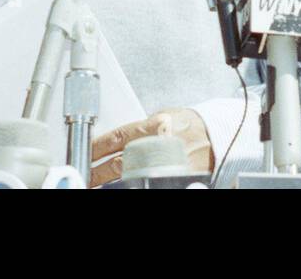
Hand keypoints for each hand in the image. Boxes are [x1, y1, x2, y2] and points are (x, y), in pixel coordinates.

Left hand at [88, 108, 212, 187]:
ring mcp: (165, 164)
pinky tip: (124, 185)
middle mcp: (158, 144)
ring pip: (129, 177)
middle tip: (83, 176)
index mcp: (154, 125)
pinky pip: (147, 181)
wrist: (217, 135)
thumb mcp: (164, 116)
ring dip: (109, 182)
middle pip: (118, 163)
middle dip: (97, 172)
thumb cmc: (191, 124)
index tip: (83, 154)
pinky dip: (133, 184)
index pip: (116, 137)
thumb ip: (141, 127)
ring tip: (96, 184)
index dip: (96, 148)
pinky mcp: (173, 177)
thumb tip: (119, 138)